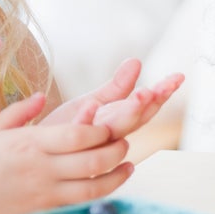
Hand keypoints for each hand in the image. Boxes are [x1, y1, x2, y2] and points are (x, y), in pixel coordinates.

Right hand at [0, 93, 133, 213]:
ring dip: (118, 175)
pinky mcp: (46, 212)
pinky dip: (102, 194)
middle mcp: (42, 169)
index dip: (102, 130)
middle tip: (125, 142)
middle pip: (95, 160)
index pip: (79, 134)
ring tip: (127, 164)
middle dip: (117, 149)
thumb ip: (19, 112)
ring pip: (95, 186)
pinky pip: (82, 203)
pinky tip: (110, 185)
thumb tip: (41, 95)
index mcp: (29, 144)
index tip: (109, 125)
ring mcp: (45, 194)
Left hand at [44, 58, 183, 139]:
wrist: (37, 152)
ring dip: (129, 112)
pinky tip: (92, 105)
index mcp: (119, 121)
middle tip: (157, 88)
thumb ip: (118, 86)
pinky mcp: (69, 145)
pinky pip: (80, 133)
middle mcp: (110, 134)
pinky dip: (87, 121)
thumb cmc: (67, 128)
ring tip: (140, 93)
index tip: (178, 77)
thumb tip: (137, 61)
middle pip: (137, 119)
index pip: (148, 107)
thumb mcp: (96, 101)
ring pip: (115, 129)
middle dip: (149, 103)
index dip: (163, 93)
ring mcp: (92, 142)